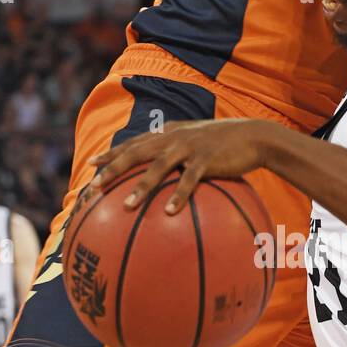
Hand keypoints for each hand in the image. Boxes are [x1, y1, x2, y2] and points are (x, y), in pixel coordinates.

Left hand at [90, 119, 280, 214]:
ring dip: (141, 187)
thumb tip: (164, 177)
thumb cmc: (226, 145)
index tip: (91, 165)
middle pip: (136, 153)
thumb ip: (179, 155)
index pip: (133, 143)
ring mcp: (189, 148)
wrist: (254, 136)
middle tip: (95, 187)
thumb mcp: (198, 144)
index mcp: (168, 134)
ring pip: (158, 167)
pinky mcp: (206, 160)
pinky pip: (188, 180)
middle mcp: (173, 138)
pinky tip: (169, 212)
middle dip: (113, 170)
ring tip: (127, 206)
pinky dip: (178, 196)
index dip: (112, 154)